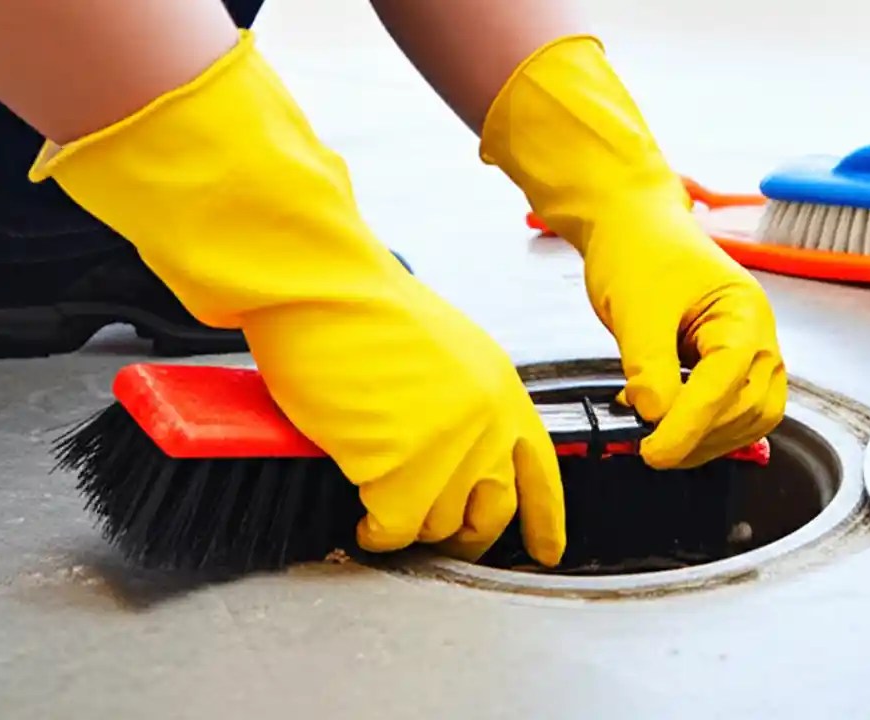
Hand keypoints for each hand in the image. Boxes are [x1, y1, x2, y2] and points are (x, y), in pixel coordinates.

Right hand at [29, 31, 565, 565]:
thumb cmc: (363, 310)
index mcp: (503, 390)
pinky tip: (363, 522)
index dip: (545, 520)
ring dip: (408, 526)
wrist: (323, 287)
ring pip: (439, 526)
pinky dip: (375, 534)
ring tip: (380, 507)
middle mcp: (489, 422)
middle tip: (438, 539)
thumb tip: (454, 457)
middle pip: (493, 513)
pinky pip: (395, 529)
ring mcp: (451, 448)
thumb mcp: (443, 353)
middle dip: (465, 536)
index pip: (541, 471)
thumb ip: (462, 405)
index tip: (546, 551)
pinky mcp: (403, 468)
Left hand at [478, 34, 785, 468]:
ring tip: (656, 440)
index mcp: (744, 312)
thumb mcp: (636, 306)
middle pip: (752, 409)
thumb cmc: (639, 249)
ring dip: (706, 440)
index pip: (730, 384)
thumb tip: (656, 416)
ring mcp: (747, 351)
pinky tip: (662, 422)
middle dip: (704, 437)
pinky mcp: (726, 364)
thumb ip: (649, 364)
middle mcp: (757, 335)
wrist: (632, 224)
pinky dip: (700, 427)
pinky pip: (729, 410)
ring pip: (748, 418)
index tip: (654, 452)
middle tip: (651, 451)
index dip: (692, 425)